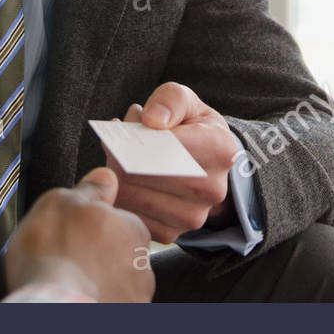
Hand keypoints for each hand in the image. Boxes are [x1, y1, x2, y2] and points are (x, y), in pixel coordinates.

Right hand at [6, 167, 154, 301]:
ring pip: (112, 284)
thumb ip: (88, 189)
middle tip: (64, 261)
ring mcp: (135, 298)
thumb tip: (105, 177)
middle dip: (95, 257)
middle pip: (116, 254)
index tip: (69, 235)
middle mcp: (142, 265)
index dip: (89, 227)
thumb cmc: (54, 256)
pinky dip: (93, 305)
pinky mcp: (125, 320)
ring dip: (94, 284)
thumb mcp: (61, 202)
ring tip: (65, 286)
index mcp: (132, 229)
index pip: (116, 222)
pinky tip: (72, 303)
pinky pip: (107, 306)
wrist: (52, 312)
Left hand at [108, 82, 239, 242]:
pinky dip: (116, 197)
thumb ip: (170, 100)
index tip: (123, 128)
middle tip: (113, 143)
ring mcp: (193, 217)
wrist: (200, 164)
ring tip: (116, 158)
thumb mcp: (185, 100)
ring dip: (115, 176)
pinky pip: (130, 216)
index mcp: (221, 149)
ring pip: (135, 197)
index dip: (141, 137)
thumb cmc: (189, 126)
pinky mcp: (171, 234)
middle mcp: (213, 189)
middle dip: (122, 157)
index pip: (172, 146)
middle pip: (149, 174)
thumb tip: (152, 120)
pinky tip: (119, 180)